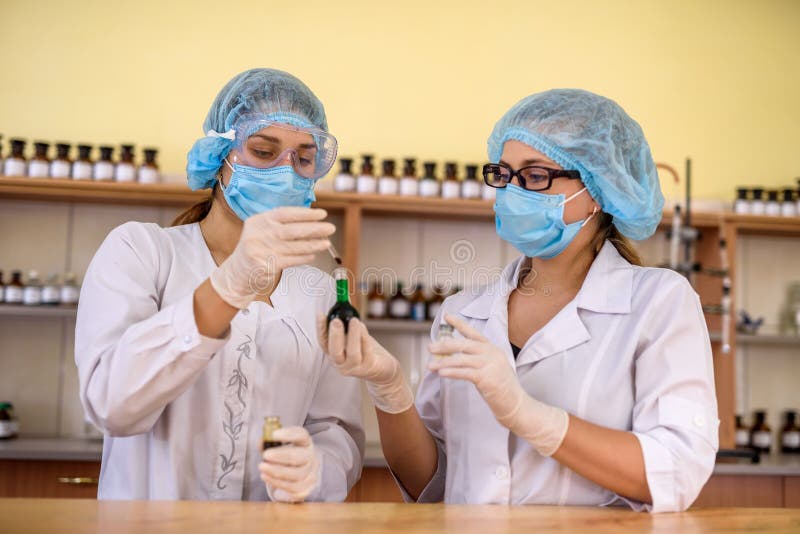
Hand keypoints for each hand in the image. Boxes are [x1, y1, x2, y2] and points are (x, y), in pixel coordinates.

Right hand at [210, 207, 333, 308]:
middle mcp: (259, 233)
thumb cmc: (257, 249)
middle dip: (314, 229)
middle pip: (292, 230)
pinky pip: (291, 260)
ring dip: (313, 244)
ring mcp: (261, 250)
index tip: (321, 214)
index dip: (305, 213)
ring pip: (294, 246)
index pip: (285, 213)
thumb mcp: (262, 231)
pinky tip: (313, 255)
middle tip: (330, 228)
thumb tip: (311, 220)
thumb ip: (281, 224)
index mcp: (259, 220)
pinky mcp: (266, 265)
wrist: (238, 273)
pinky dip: (304, 257)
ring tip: (326, 243)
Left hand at [259, 426, 319, 502]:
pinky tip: (267, 477)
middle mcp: (310, 457)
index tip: (273, 434)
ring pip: (296, 474)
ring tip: (262, 467)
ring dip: (277, 471)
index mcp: (305, 442)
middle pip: (299, 456)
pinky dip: (278, 483)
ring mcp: (310, 473)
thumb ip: (269, 443)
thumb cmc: (286, 456)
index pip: (301, 435)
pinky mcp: (306, 488)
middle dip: (281, 456)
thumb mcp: (278, 446)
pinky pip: (293, 488)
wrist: (298, 473)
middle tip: (265, 455)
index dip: (288, 434)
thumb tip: (261, 443)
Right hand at [317, 316, 413, 413]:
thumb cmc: (366, 350)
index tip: (320, 315)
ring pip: (352, 354)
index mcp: (334, 354)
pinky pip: (366, 352)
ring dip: (353, 336)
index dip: (320, 328)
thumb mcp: (353, 336)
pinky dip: (364, 338)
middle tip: (336, 321)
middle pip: (334, 351)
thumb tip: (345, 302)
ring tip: (354, 321)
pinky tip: (363, 328)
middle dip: (335, 335)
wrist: (382, 368)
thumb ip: (347, 323)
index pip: (323, 342)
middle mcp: (341, 363)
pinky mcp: (368, 367)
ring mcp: (355, 367)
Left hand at [427, 313, 568, 455]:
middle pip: (464, 345)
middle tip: (430, 347)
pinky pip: (464, 373)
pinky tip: (441, 373)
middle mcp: (491, 353)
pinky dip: (451, 372)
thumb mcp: (491, 367)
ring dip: (443, 362)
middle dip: (445, 345)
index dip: (459, 324)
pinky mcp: (486, 378)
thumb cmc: (501, 387)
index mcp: (492, 349)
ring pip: (461, 359)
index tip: (447, 317)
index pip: (473, 333)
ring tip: (430, 365)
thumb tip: (453, 356)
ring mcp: (490, 365)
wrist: (516, 404)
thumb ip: (477, 359)